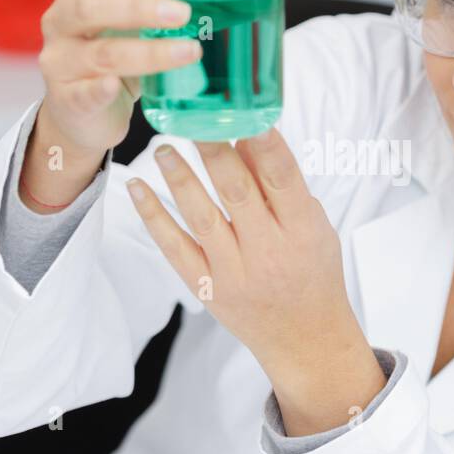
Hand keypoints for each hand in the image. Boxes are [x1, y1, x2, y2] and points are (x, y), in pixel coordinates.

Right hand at [37, 0, 201, 154]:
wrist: (84, 114)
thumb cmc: (110, 60)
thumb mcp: (125, 27)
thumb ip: (148, 6)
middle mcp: (59, 23)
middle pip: (91, 7)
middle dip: (139, 8)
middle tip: (182, 14)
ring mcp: (59, 62)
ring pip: (102, 53)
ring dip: (149, 52)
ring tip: (188, 51)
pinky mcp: (66, 100)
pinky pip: (83, 93)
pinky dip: (101, 89)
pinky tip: (116, 86)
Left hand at [126, 128, 385, 434]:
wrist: (305, 339)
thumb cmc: (313, 273)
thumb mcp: (315, 227)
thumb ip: (284, 187)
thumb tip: (249, 135)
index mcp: (304, 231)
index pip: (283, 179)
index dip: (264, 145)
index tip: (246, 114)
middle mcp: (270, 252)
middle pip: (238, 193)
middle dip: (215, 152)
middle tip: (195, 118)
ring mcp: (235, 274)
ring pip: (203, 217)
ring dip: (180, 179)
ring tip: (165, 147)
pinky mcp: (208, 289)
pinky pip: (175, 249)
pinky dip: (153, 217)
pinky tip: (137, 188)